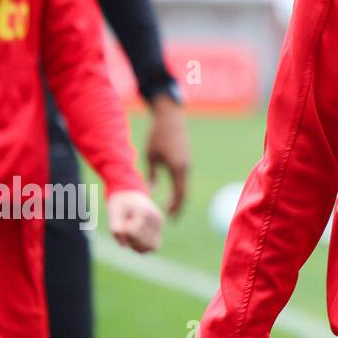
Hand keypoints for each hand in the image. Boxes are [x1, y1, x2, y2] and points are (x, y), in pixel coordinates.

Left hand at [108, 189, 163, 251]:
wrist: (131, 194)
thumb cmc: (120, 204)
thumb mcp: (113, 212)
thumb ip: (116, 228)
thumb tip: (124, 246)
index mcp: (145, 212)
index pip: (133, 232)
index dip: (123, 234)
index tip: (119, 227)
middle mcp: (156, 218)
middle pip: (144, 243)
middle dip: (131, 242)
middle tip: (124, 234)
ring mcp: (160, 224)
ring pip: (151, 247)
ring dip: (138, 247)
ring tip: (129, 238)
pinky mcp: (159, 228)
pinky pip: (154, 246)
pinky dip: (143, 247)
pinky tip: (135, 240)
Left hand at [146, 92, 190, 215]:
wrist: (171, 118)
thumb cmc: (158, 136)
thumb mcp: (150, 156)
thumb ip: (151, 175)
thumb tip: (150, 192)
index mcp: (177, 168)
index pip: (179, 193)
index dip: (174, 206)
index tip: (168, 217)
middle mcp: (185, 167)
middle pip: (184, 192)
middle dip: (179, 206)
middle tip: (172, 219)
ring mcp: (187, 163)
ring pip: (185, 185)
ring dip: (179, 198)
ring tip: (171, 209)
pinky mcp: (185, 160)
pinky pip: (183, 178)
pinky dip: (180, 189)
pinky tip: (173, 193)